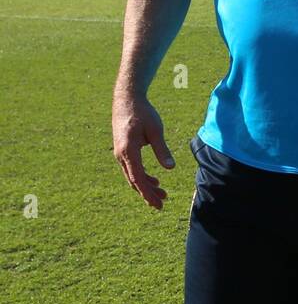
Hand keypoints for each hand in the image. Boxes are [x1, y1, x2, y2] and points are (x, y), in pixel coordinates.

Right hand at [112, 94, 174, 209]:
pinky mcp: (123, 150)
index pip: (138, 178)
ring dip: (146, 186)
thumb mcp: (155, 130)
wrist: (126, 99)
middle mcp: (121, 154)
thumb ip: (162, 149)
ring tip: (162, 194)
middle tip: (162, 203)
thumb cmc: (143, 113)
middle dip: (148, 193)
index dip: (148, 193)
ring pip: (132, 176)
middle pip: (134, 180)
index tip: (158, 203)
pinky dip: (142, 177)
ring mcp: (120, 153)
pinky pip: (131, 168)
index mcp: (128, 150)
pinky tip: (154, 180)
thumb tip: (170, 167)